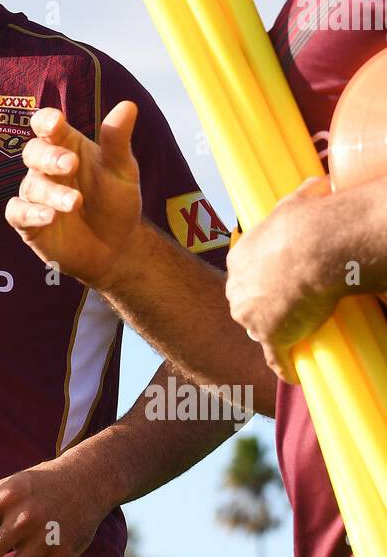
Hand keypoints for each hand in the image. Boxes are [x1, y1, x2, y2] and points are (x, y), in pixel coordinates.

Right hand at [5, 102, 141, 289]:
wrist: (117, 248)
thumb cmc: (116, 203)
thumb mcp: (122, 171)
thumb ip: (118, 141)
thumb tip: (128, 105)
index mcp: (66, 147)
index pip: (46, 125)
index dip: (46, 121)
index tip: (56, 123)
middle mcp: (46, 168)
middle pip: (33, 152)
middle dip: (49, 157)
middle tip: (71, 164)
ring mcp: (36, 195)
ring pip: (31, 185)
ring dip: (52, 193)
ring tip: (76, 202)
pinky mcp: (28, 222)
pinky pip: (17, 212)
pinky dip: (30, 213)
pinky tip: (50, 217)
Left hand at [225, 176, 338, 383]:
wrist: (316, 246)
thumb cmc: (307, 221)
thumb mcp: (298, 201)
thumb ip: (302, 196)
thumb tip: (318, 183)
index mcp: (240, 258)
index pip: (245, 277)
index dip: (261, 284)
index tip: (276, 287)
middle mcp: (238, 288)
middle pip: (247, 306)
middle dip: (262, 311)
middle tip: (287, 315)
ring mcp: (252, 315)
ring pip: (259, 331)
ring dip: (275, 337)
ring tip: (295, 342)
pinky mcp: (271, 335)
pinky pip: (274, 358)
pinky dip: (283, 366)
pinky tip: (292, 373)